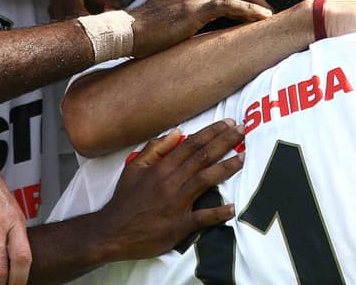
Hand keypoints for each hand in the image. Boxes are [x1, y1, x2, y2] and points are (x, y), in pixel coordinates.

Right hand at [94, 119, 243, 259]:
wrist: (112, 231)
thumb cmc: (125, 199)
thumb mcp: (134, 167)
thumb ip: (155, 148)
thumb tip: (176, 131)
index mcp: (161, 167)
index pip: (190, 144)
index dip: (211, 132)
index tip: (228, 124)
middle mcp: (170, 181)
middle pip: (201, 157)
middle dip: (224, 142)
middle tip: (242, 131)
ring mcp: (175, 203)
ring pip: (204, 180)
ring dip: (225, 168)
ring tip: (242, 158)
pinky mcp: (178, 225)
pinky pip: (201, 218)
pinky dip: (217, 213)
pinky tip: (232, 208)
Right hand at [130, 0, 271, 57]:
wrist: (127, 31)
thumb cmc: (145, 32)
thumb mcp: (170, 18)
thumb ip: (188, 17)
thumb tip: (203, 32)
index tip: (257, 8)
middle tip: (270, 13)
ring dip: (258, 3)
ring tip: (271, 17)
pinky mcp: (196, 9)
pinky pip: (231, 6)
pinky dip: (250, 10)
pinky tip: (263, 18)